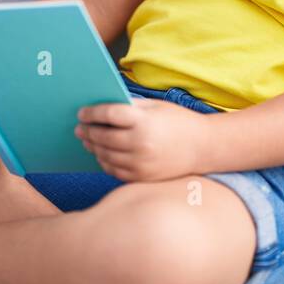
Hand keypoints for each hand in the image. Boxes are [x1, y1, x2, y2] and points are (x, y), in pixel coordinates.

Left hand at [75, 97, 212, 181]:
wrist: (204, 147)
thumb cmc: (179, 122)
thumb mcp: (156, 106)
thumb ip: (130, 106)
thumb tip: (102, 108)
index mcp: (144, 121)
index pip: (108, 114)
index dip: (91, 113)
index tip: (82, 113)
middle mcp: (141, 143)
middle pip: (103, 136)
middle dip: (88, 131)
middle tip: (79, 128)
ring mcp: (141, 163)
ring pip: (105, 155)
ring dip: (93, 147)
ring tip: (88, 140)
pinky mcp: (142, 177)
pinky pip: (115, 170)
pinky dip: (105, 162)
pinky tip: (102, 154)